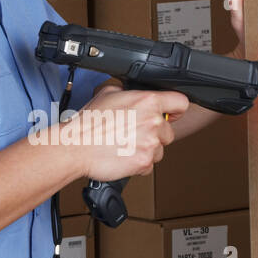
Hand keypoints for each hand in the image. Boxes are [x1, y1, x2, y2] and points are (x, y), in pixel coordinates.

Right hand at [67, 85, 189, 181]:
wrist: (76, 147)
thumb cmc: (89, 123)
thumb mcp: (107, 93)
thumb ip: (127, 92)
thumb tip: (131, 93)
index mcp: (147, 101)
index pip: (181, 103)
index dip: (176, 109)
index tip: (172, 114)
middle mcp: (153, 121)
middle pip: (169, 131)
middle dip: (155, 134)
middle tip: (135, 134)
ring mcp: (150, 143)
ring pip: (160, 150)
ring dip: (147, 150)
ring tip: (126, 146)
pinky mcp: (145, 162)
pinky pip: (150, 165)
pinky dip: (139, 164)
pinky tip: (124, 156)